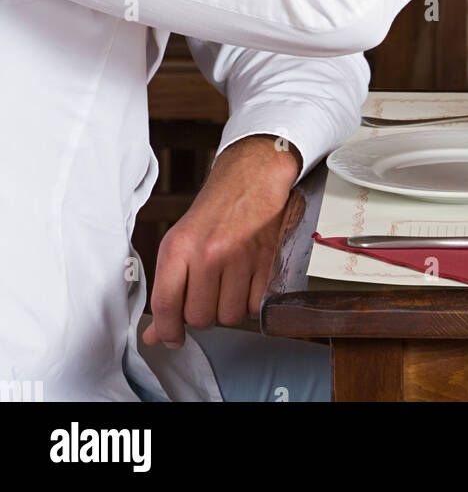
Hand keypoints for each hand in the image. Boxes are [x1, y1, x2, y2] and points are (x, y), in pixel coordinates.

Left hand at [141, 135, 299, 347]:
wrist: (252, 178)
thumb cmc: (215, 211)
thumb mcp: (181, 242)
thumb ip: (167, 288)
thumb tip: (153, 335)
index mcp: (179, 246)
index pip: (165, 304)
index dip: (167, 330)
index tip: (172, 337)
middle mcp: (207, 252)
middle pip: (200, 318)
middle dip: (204, 314)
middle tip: (209, 293)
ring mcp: (239, 256)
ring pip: (230, 317)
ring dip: (230, 309)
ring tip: (230, 284)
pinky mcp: (267, 259)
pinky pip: (256, 306)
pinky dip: (253, 301)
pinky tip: (249, 280)